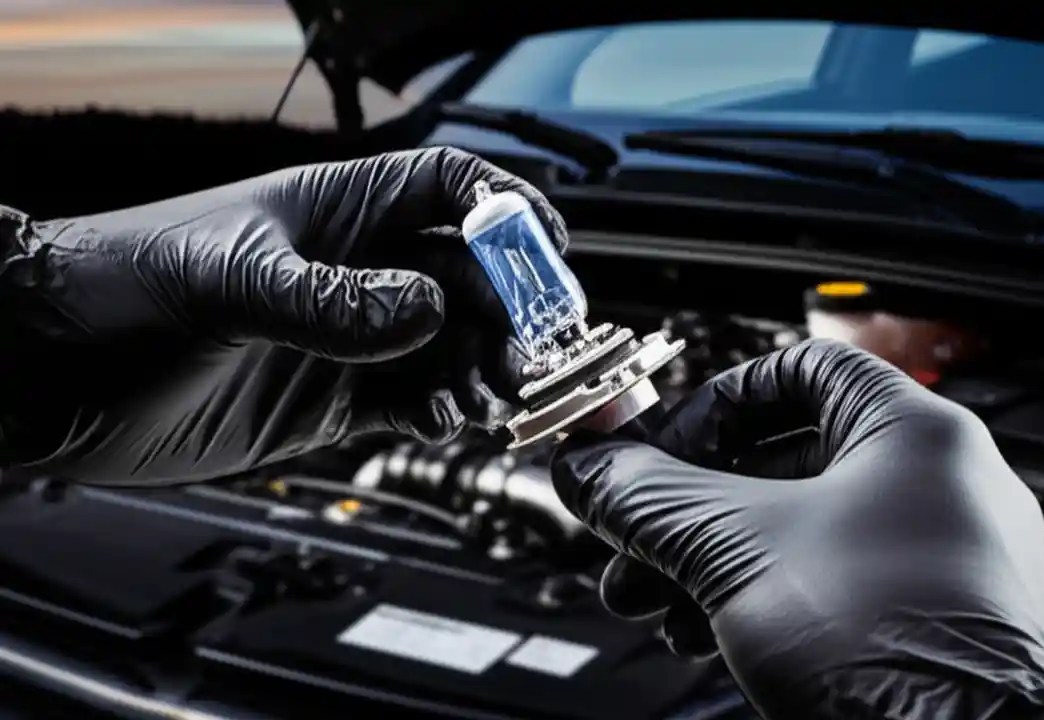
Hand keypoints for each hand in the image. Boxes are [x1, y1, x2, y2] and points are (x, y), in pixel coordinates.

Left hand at [0, 148, 565, 483]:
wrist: (53, 374)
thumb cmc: (120, 288)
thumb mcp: (228, 281)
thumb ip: (329, 299)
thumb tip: (425, 311)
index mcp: (340, 211)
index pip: (452, 190)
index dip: (509, 213)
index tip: (548, 251)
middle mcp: (360, 271)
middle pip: (472, 276)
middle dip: (512, 310)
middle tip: (530, 350)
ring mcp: (353, 337)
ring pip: (457, 345)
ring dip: (488, 368)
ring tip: (491, 392)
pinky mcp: (337, 399)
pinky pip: (419, 401)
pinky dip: (447, 412)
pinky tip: (443, 419)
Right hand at [552, 340, 1043, 718]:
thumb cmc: (896, 649)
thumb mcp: (737, 554)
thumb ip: (651, 500)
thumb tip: (591, 470)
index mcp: (915, 433)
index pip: (798, 369)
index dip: (714, 403)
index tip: (661, 448)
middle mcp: (940, 486)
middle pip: (785, 461)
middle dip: (691, 506)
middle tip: (634, 540)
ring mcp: (943, 558)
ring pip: (802, 532)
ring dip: (712, 560)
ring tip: (655, 604)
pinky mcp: (932, 622)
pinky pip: (833, 584)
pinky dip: (762, 599)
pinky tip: (708, 637)